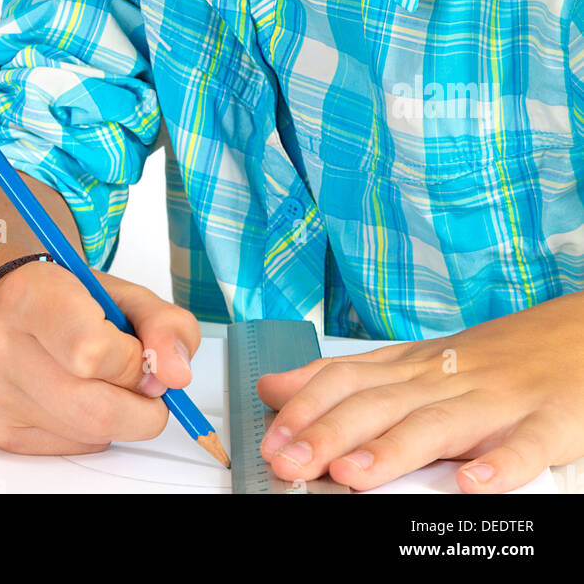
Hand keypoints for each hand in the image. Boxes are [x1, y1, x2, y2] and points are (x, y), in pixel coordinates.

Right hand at [0, 261, 200, 454]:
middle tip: (142, 380)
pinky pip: (72, 447)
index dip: (135, 364)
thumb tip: (176, 374)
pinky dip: (93, 429)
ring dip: (119, 416)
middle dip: (140, 403)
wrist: (1, 307)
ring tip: (105, 380)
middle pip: (96, 408)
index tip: (146, 357)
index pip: (93, 351)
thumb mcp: (121, 293)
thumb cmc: (64, 298)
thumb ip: (164, 324)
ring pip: (89, 434)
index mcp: (29, 296)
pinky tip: (77, 394)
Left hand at [255, 291, 583, 491]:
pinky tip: (472, 484)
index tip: (268, 438)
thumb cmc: (489, 362)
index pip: (347, 380)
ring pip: (440, 424)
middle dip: (331, 433)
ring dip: (395, 448)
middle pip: (381, 404)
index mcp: (413, 369)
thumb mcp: (411, 364)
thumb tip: (274, 387)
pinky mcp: (547, 424)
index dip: (305, 408)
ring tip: (355, 474)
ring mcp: (497, 402)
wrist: (574, 339)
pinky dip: (499, 466)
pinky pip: (524, 447)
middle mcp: (446, 382)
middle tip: (291, 461)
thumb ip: (345, 380)